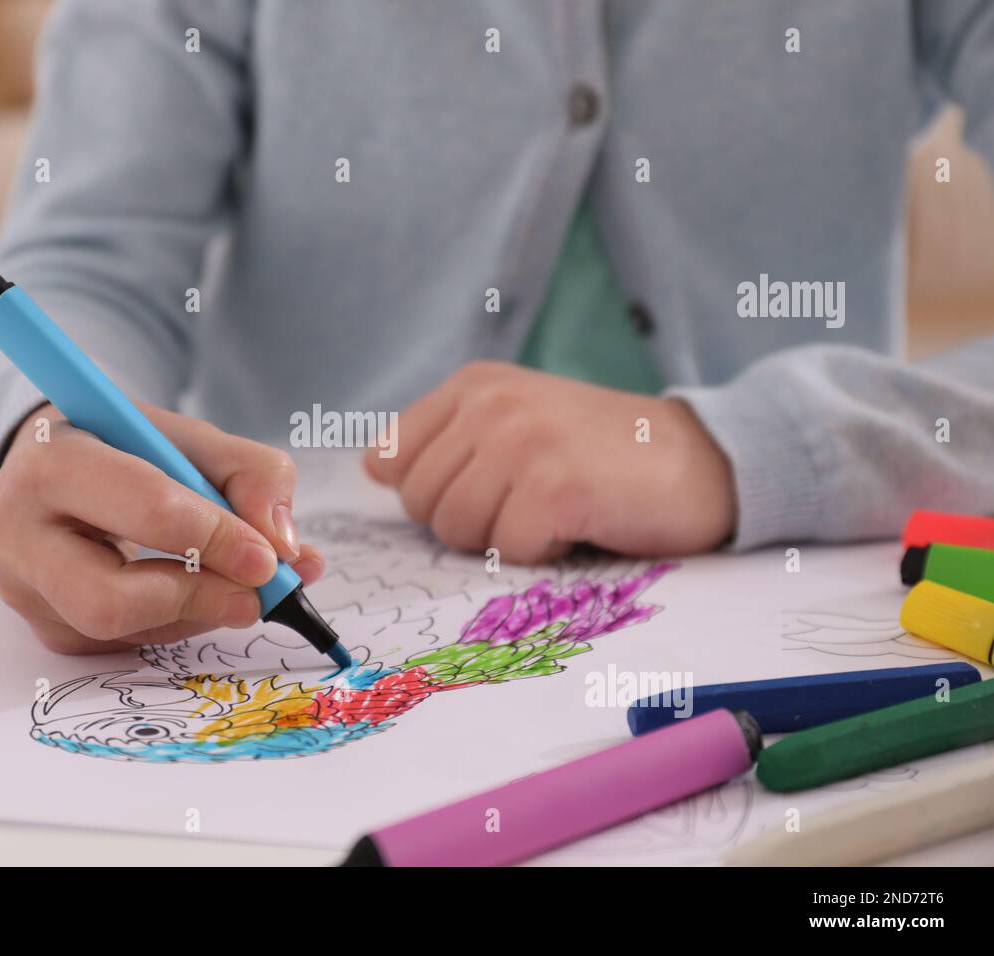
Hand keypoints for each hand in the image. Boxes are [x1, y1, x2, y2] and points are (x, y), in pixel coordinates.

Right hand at [0, 403, 323, 653]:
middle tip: (256, 593)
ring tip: (235, 586)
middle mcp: (16, 531)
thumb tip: (284, 547)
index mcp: (52, 460)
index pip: (146, 510)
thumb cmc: (126, 447)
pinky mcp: (43, 627)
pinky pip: (123, 645)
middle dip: (197, 599)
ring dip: (194, 615)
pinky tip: (191, 590)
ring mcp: (21, 589)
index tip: (269, 557)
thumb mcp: (190, 436)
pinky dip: (175, 624)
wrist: (56, 463)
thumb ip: (252, 473)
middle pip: (109, 599)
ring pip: (118, 632)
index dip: (217, 539)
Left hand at [365, 361, 736, 560]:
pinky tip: (580, 522)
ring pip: (457, 530)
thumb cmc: (599, 454)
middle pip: (420, 503)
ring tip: (554, 508)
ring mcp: (522, 440)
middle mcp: (490, 402)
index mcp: (473, 384)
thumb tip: (374, 467)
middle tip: (529, 500)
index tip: (488, 486)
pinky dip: (544, 553)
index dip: (433, 493)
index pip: (389, 461)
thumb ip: (444, 442)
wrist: (701, 461)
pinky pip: (507, 551)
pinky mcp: (554, 485)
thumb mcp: (514, 425)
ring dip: (505, 538)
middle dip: (469, 521)